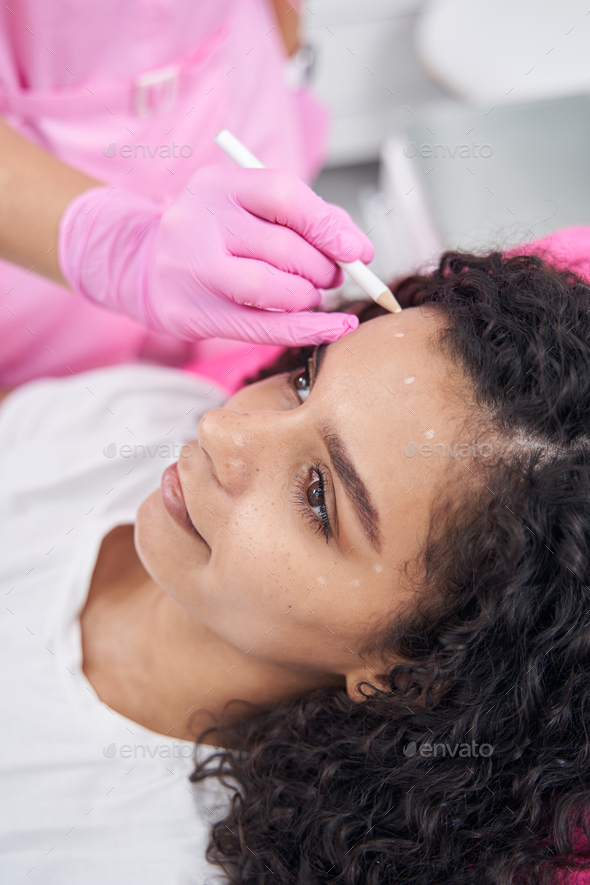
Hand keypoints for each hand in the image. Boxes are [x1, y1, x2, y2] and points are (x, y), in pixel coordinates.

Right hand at [58, 166, 373, 345]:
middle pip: (282, 248)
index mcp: (218, 184)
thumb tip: (358, 249)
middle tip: (334, 277)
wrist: (144, 264)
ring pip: (269, 290)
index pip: (282, 195)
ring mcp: (191, 271)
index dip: (328, 225)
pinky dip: (305, 330)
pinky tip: (332, 328)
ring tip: (314, 296)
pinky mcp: (191, 314)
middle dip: (323, 268)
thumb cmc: (214, 234)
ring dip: (309, 298)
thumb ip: (305, 217)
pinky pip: (260, 329)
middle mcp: (199, 222)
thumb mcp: (248, 207)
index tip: (358, 250)